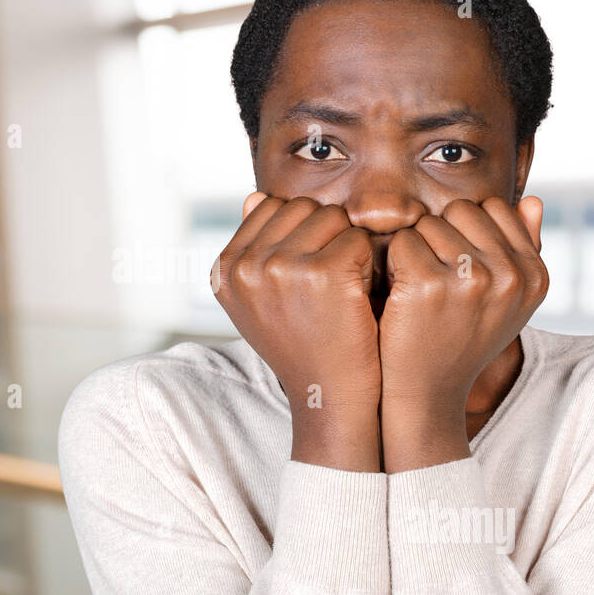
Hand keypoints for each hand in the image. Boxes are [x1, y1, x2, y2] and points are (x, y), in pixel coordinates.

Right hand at [212, 193, 381, 469]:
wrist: (330, 397)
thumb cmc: (305, 346)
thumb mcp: (264, 299)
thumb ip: (257, 248)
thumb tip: (255, 197)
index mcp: (224, 269)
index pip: (270, 208)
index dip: (301, 236)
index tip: (307, 279)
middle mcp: (244, 266)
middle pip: (301, 207)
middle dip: (325, 236)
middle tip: (330, 286)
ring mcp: (279, 267)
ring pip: (332, 217)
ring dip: (348, 247)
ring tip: (343, 292)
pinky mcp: (322, 273)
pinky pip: (358, 238)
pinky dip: (369, 264)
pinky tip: (358, 298)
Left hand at [378, 196, 548, 471]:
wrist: (426, 395)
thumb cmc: (459, 340)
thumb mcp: (504, 300)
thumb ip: (521, 248)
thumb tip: (531, 199)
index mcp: (534, 274)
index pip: (493, 208)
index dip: (464, 232)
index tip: (455, 268)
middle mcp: (510, 275)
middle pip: (460, 210)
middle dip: (439, 236)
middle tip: (432, 279)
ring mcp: (471, 279)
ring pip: (428, 224)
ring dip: (414, 250)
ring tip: (417, 291)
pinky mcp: (428, 286)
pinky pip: (403, 242)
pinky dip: (392, 264)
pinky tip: (399, 296)